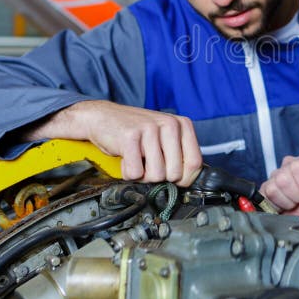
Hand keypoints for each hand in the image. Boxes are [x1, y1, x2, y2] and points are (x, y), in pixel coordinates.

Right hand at [25, 100, 201, 185]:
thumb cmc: (136, 133)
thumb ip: (179, 155)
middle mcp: (170, 124)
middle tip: (147, 164)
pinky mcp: (130, 137)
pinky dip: (128, 172)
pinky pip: (135, 173)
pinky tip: (126, 158)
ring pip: (156, 176)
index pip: (195, 163)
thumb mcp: (164, 139)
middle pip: (175, 174)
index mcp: (182, 125)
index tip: (171, 177)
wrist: (102, 117)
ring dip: (143, 175)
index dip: (183, 178)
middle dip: (159, 177)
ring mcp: (150, 129)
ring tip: (136, 160)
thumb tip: (190, 181)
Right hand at [260, 150, 298, 225]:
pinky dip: (278, 205)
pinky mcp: (268, 190)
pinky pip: (266, 194)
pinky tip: (288, 205)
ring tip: (298, 202)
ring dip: (289, 200)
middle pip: (284, 177)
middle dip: (298, 193)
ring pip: (275, 187)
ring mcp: (278, 177)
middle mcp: (291, 164)